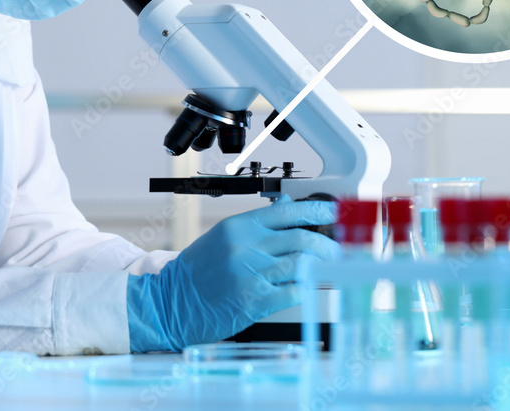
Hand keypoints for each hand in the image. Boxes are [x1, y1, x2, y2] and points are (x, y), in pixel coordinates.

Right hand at [126, 195, 338, 351]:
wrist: (173, 301)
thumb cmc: (197, 271)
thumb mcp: (224, 237)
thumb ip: (257, 225)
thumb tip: (287, 207)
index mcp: (239, 227)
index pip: (287, 212)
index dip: (316, 212)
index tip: (332, 213)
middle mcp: (246, 247)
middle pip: (300, 238)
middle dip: (326, 243)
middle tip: (336, 247)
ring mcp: (251, 274)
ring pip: (301, 263)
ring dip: (322, 265)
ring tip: (330, 266)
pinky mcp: (255, 301)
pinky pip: (294, 290)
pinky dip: (307, 288)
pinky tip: (311, 286)